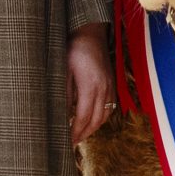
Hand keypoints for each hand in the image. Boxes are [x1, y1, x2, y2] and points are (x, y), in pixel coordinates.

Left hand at [67, 24, 112, 144]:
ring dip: (93, 127)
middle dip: (84, 134)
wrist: (90, 33)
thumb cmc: (73, 48)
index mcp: (90, 85)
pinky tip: (92, 120)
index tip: (68, 142)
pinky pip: (110, 106)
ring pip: (105, 115)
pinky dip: (101, 117)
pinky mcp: (112, 83)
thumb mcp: (62, 70)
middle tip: (72, 143)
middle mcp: (103, 88)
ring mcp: (110, 86)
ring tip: (81, 134)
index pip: (83, 116)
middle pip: (96, 120)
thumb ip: (64, 93)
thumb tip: (62, 114)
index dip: (75, 132)